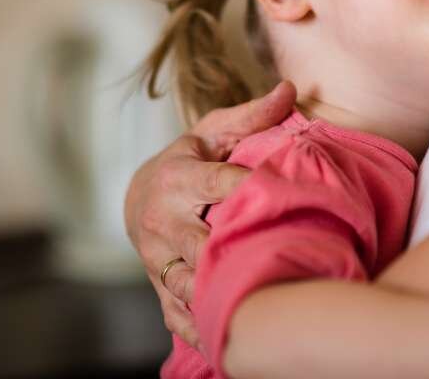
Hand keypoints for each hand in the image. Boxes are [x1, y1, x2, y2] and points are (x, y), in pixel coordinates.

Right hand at [123, 81, 296, 345]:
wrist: (138, 198)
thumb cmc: (189, 160)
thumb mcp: (214, 131)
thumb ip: (252, 116)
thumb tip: (290, 89)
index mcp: (178, 179)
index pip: (219, 185)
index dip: (253, 189)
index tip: (289, 193)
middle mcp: (163, 223)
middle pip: (203, 243)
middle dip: (237, 252)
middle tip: (285, 258)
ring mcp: (160, 261)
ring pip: (190, 285)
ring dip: (221, 296)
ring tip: (266, 305)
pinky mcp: (160, 291)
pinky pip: (180, 318)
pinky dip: (205, 330)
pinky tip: (237, 338)